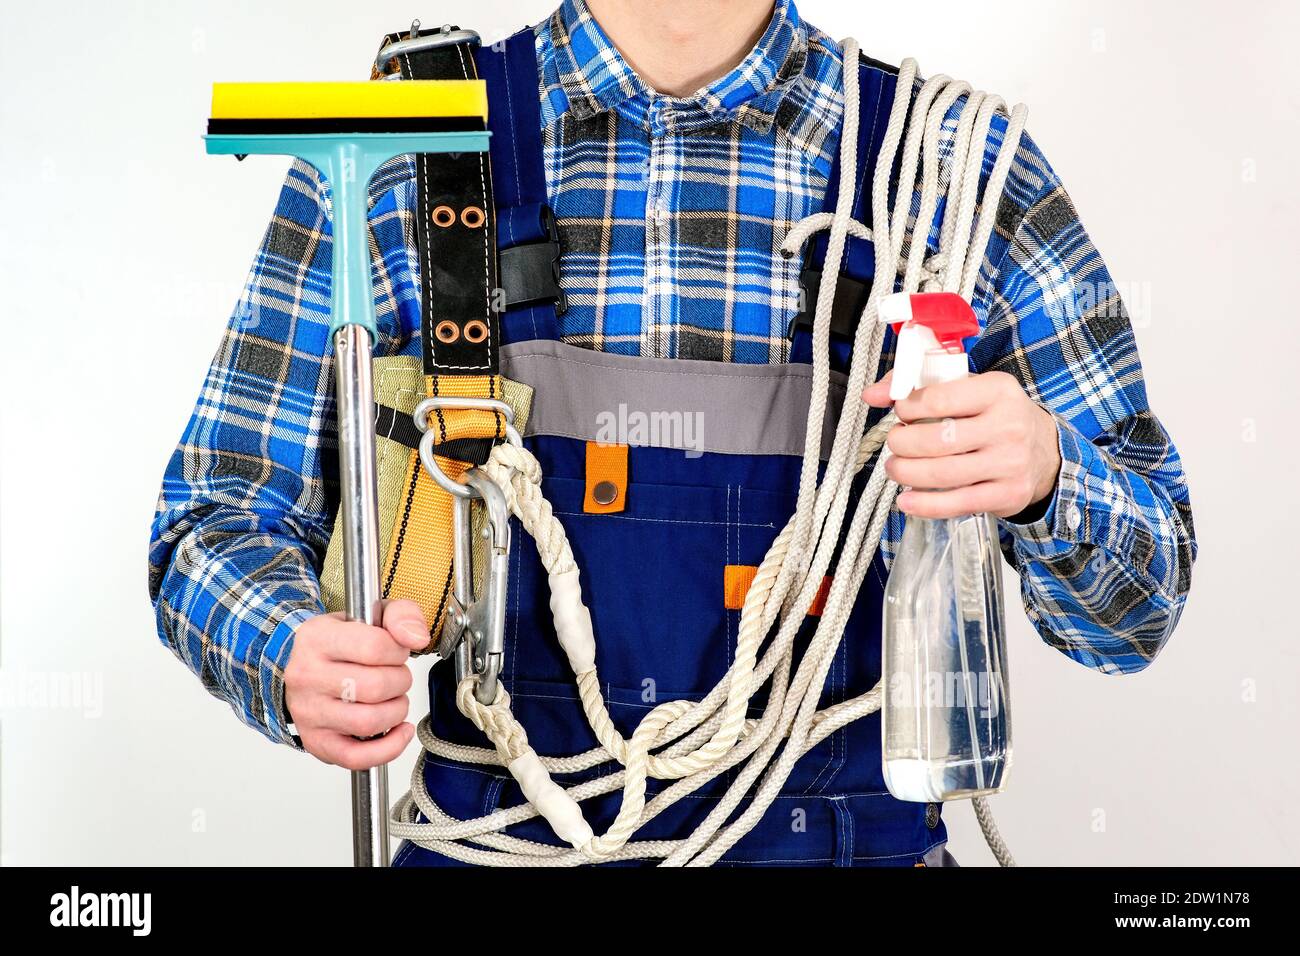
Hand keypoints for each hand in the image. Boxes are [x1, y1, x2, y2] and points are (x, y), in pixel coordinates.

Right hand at [283, 599, 429, 769]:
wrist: (303, 665)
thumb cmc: (340, 642)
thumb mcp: (370, 613)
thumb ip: (401, 614)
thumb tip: (417, 638)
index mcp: (317, 638)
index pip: (375, 647)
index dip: (398, 651)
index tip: (396, 651)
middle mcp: (307, 676)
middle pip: (376, 687)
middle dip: (400, 681)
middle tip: (395, 676)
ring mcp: (309, 712)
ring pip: (370, 721)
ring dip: (396, 711)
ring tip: (393, 699)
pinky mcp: (317, 742)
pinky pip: (356, 757)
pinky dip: (388, 748)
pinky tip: (399, 730)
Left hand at [863, 370, 1061, 519]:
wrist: (1044, 452)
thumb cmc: (994, 416)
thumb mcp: (968, 390)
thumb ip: (918, 386)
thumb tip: (871, 395)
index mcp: (998, 391)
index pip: (938, 399)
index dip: (907, 407)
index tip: (900, 411)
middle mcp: (1008, 426)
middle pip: (937, 440)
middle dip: (902, 443)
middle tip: (895, 443)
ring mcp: (1009, 463)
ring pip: (942, 474)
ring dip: (906, 472)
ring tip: (895, 468)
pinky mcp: (1007, 494)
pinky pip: (957, 503)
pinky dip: (924, 505)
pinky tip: (906, 500)